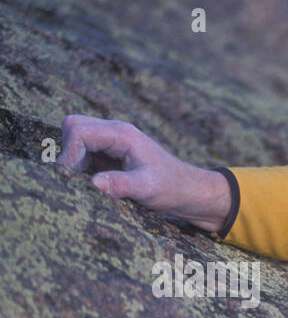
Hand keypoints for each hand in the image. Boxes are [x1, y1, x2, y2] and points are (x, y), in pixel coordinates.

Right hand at [57, 115, 230, 231]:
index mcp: (122, 134)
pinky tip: (96, 184)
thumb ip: (121, 185)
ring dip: (75, 159)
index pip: (79, 131)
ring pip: (77, 138)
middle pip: (73, 126)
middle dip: (68, 150)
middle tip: (76, 177)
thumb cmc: (172, 188)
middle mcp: (115, 131)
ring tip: (88, 183)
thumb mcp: (147, 189)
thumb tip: (94, 183)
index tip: (72, 177)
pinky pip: (86, 152)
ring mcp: (113, 141)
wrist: (190, 192)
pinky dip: (82, 165)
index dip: (69, 153)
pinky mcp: (112, 153)